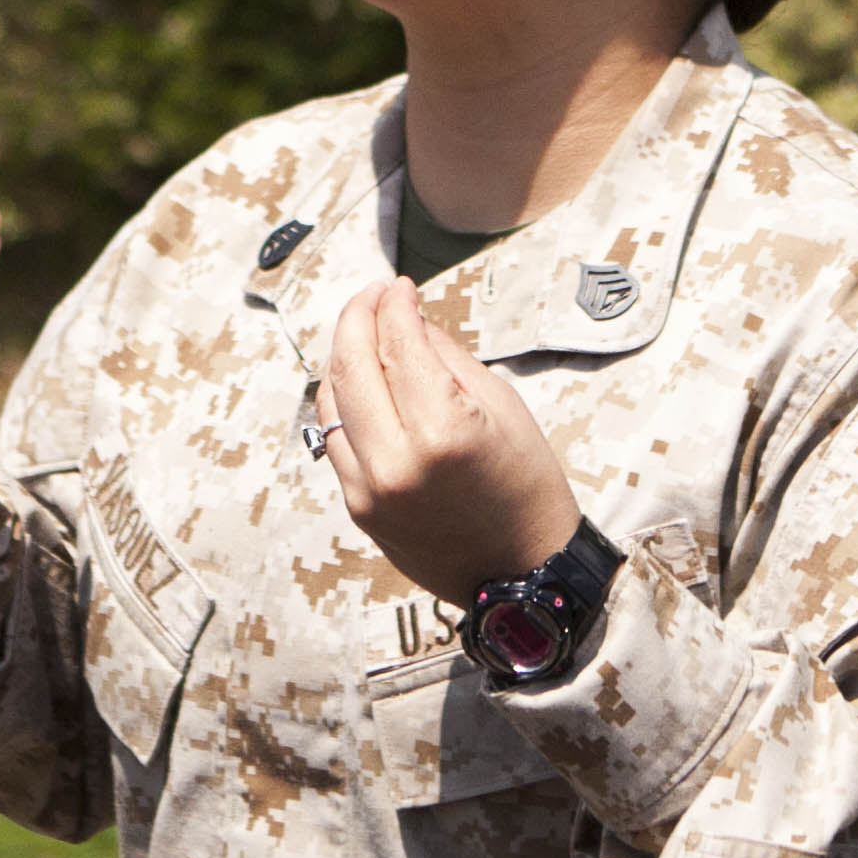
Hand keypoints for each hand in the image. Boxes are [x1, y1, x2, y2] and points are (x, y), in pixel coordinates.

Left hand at [317, 278, 584, 601]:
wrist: (522, 571)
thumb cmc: (527, 484)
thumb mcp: (502, 405)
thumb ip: (443, 355)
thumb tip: (405, 315)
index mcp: (442, 430)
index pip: (398, 342)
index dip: (394, 304)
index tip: (398, 286)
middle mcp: (396, 461)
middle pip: (351, 364)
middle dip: (357, 317)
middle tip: (372, 295)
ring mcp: (369, 490)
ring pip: (331, 400)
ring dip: (343, 356)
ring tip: (364, 332)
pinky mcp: (358, 508)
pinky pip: (334, 438)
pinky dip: (342, 401)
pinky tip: (359, 381)